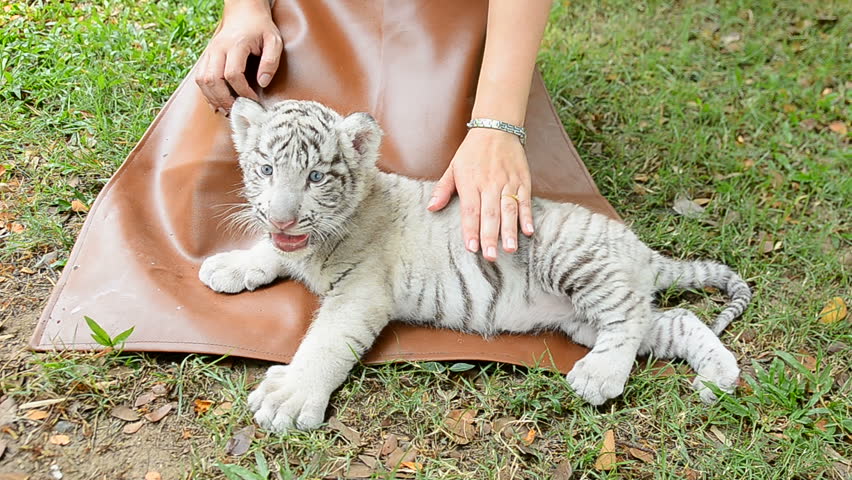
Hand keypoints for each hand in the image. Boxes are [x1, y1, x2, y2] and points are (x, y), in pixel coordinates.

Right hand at [195, 0, 282, 112]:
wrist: (243, 12)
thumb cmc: (261, 28)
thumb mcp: (274, 41)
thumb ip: (271, 61)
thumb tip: (263, 82)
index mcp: (236, 45)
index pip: (233, 74)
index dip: (243, 92)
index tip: (254, 100)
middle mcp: (218, 49)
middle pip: (213, 79)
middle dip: (224, 99)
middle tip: (237, 111)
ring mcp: (210, 52)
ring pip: (202, 80)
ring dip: (213, 98)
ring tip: (227, 109)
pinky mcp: (206, 56)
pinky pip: (200, 77)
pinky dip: (207, 92)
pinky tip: (217, 102)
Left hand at [428, 128, 533, 261]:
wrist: (496, 128)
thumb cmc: (472, 151)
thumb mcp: (453, 167)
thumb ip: (443, 189)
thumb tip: (431, 208)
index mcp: (470, 182)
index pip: (470, 210)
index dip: (471, 230)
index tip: (471, 247)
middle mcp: (490, 184)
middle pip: (490, 213)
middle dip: (490, 236)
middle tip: (490, 256)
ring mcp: (508, 183)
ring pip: (509, 210)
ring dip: (510, 230)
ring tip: (510, 249)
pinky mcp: (523, 181)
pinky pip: (525, 201)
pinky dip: (528, 216)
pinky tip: (529, 231)